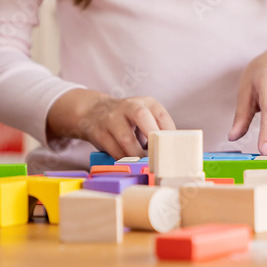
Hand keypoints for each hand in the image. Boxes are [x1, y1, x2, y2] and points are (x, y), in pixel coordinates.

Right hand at [47, 89, 175, 158]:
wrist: (93, 111)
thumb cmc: (129, 118)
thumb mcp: (146, 115)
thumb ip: (159, 128)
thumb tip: (174, 151)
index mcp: (147, 103)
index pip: (162, 116)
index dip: (169, 134)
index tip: (173, 149)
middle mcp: (128, 107)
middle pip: (141, 117)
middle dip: (152, 137)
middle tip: (159, 155)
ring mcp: (111, 119)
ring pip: (126, 139)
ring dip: (137, 155)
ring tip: (145, 163)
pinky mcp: (98, 133)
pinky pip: (114, 151)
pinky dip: (124, 159)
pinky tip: (130, 163)